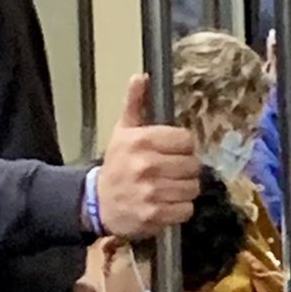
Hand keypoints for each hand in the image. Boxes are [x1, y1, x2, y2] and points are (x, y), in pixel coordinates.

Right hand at [96, 76, 200, 237]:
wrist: (96, 203)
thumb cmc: (116, 164)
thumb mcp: (123, 131)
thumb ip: (135, 104)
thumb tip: (141, 76)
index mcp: (141, 140)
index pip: (187, 140)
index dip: (183, 147)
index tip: (173, 152)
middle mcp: (147, 165)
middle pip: (193, 165)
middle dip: (185, 170)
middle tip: (172, 172)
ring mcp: (151, 191)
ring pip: (192, 188)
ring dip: (184, 190)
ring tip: (168, 188)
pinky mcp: (154, 215)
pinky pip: (186, 210)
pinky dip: (180, 209)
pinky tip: (166, 203)